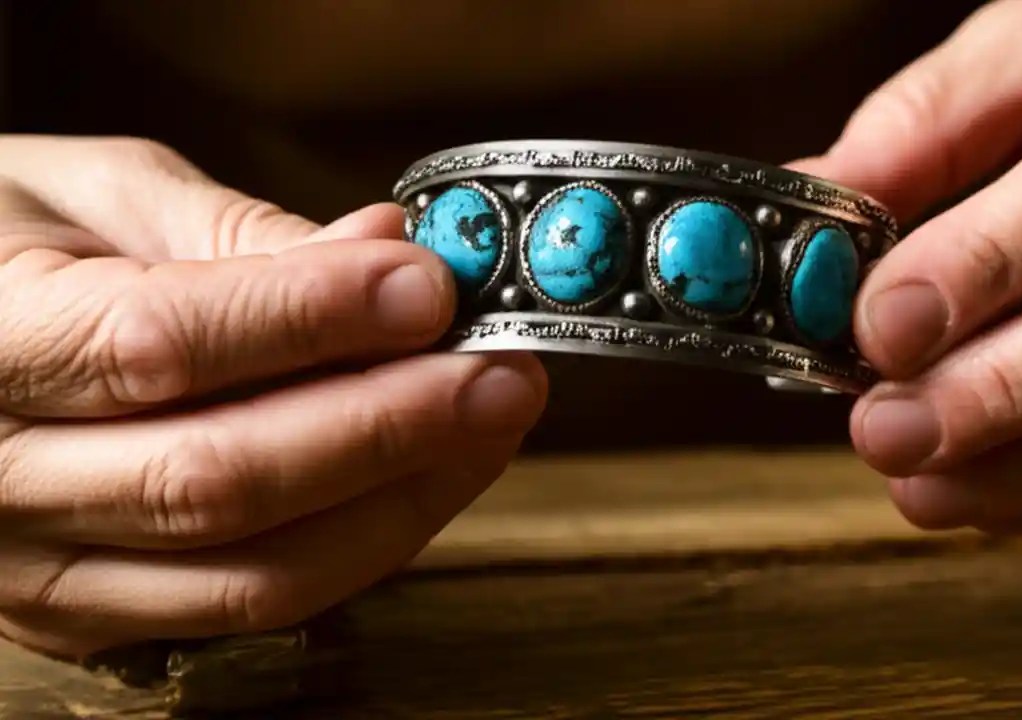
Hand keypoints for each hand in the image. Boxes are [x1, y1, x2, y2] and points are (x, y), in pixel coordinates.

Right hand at [0, 136, 546, 656]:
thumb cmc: (10, 242)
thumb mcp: (96, 195)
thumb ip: (238, 234)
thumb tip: (388, 251)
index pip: (160, 343)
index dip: (311, 318)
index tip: (430, 287)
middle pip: (220, 480)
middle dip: (387, 424)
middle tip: (502, 370)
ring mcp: (41, 572)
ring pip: (254, 570)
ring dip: (400, 498)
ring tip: (490, 421)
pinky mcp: (95, 615)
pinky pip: (255, 602)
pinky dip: (362, 543)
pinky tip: (428, 475)